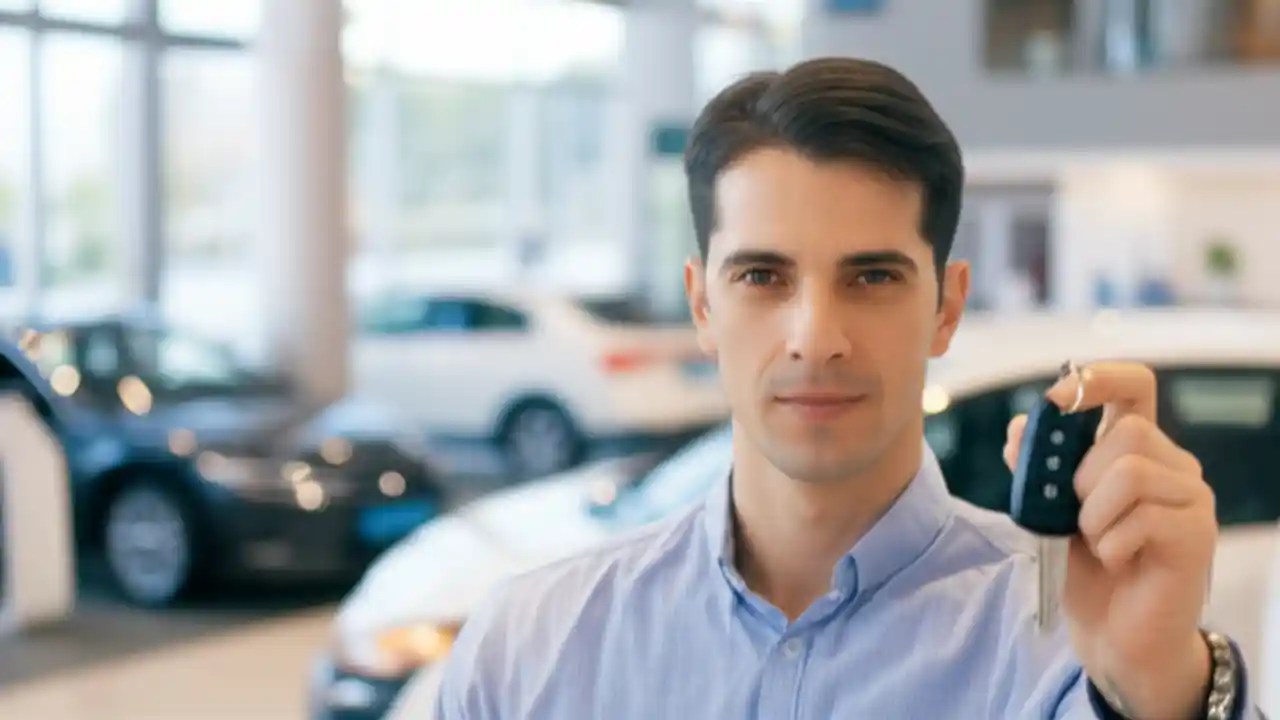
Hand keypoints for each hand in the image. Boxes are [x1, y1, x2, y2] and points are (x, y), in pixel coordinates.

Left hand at [1003, 362, 1214, 718]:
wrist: (1115, 636)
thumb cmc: (1088, 569)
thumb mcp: (1051, 509)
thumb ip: (1037, 467)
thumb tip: (1021, 429)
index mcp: (1138, 449)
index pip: (1135, 386)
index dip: (1099, 378)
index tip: (1057, 396)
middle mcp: (1173, 465)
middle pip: (1130, 431)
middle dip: (1084, 477)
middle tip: (1080, 517)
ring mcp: (1192, 498)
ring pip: (1134, 472)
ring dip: (1095, 515)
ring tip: (1098, 542)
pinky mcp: (1197, 534)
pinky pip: (1143, 518)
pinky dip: (1111, 544)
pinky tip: (1117, 561)